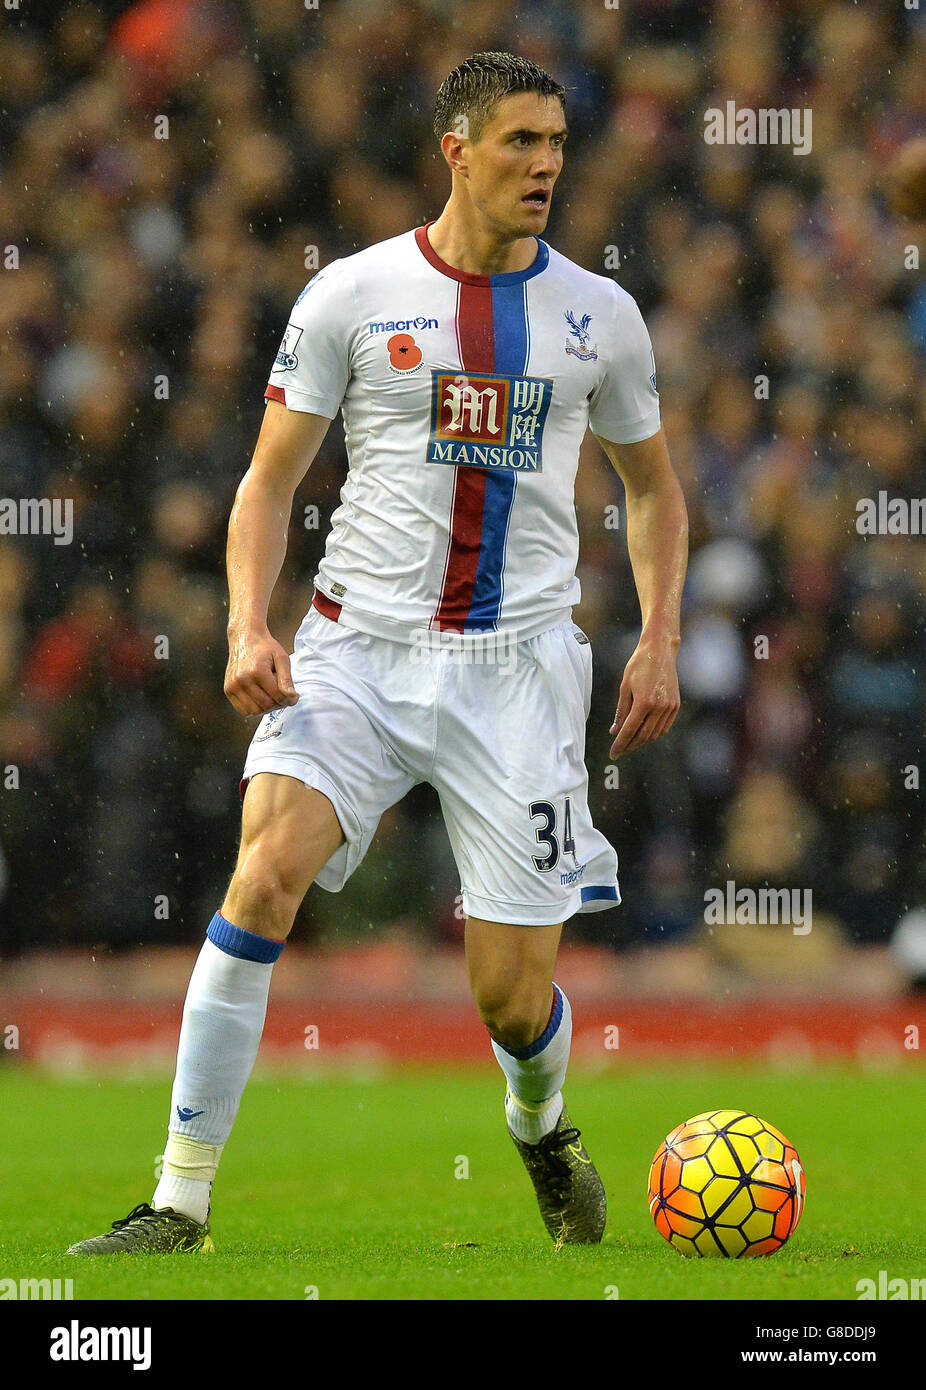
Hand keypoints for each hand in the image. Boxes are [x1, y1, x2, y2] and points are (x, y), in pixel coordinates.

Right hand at [224, 625, 298, 716]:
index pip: (277, 696)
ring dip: (267, 708)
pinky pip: (243, 710)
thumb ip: (287, 679)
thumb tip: (292, 697)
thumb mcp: (281, 658)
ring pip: (254, 711)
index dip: (289, 700)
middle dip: (278, 705)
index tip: (294, 697)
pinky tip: (261, 698)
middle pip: (266, 706)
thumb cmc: (265, 648)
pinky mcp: (228, 689)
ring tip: (272, 697)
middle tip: (283, 697)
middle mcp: (242, 679)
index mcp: (257, 671)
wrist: (244, 638)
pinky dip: (254, 709)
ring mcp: (233, 685)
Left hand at [609, 633, 679, 758]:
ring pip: (655, 734)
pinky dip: (654, 733)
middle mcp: (659, 707)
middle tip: (620, 751)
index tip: (613, 754)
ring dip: (642, 741)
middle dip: (630, 746)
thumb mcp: (625, 687)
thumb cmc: (639, 665)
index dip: (620, 744)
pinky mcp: (675, 705)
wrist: (660, 651)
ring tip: (631, 743)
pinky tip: (645, 734)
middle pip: (643, 736)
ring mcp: (670, 707)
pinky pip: (664, 726)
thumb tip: (615, 731)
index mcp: (644, 702)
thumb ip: (621, 711)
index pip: (629, 731)